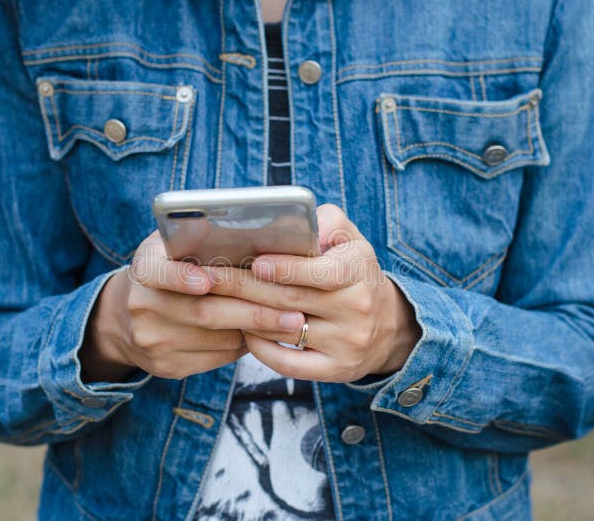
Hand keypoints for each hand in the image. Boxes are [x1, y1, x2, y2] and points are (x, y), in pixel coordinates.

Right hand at [80, 231, 306, 381]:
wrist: (127, 319)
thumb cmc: (169, 269)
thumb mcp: (171, 246)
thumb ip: (196, 236)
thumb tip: (237, 223)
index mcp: (143, 268)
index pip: (157, 273)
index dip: (181, 277)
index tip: (207, 281)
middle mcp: (142, 306)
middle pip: (202, 312)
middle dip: (254, 313)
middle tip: (293, 313)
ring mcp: (153, 341)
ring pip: (215, 338)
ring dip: (257, 331)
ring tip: (290, 323)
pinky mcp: (166, 366)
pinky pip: (215, 357)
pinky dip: (243, 346)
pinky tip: (264, 336)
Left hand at [208, 205, 421, 382]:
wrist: (385, 326)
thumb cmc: (353, 273)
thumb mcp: (350, 240)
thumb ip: (325, 222)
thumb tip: (293, 222)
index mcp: (358, 271)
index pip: (322, 272)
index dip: (286, 268)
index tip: (255, 262)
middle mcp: (356, 309)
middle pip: (291, 299)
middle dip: (244, 287)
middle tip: (207, 277)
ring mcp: (346, 344)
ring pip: (284, 330)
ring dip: (244, 316)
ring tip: (214, 301)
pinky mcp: (334, 370)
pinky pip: (288, 363)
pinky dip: (260, 348)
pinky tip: (243, 331)